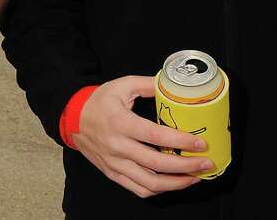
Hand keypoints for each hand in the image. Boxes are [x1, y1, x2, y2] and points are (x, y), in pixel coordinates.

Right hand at [72, 76, 211, 198]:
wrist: (71, 117)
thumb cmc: (98, 101)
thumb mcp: (122, 86)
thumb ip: (149, 85)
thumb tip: (174, 86)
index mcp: (120, 122)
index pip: (156, 136)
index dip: (181, 141)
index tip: (200, 143)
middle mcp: (117, 146)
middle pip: (157, 164)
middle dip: (187, 166)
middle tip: (205, 163)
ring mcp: (114, 162)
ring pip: (150, 182)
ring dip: (176, 183)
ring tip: (194, 177)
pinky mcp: (112, 172)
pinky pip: (138, 189)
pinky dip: (158, 190)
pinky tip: (172, 184)